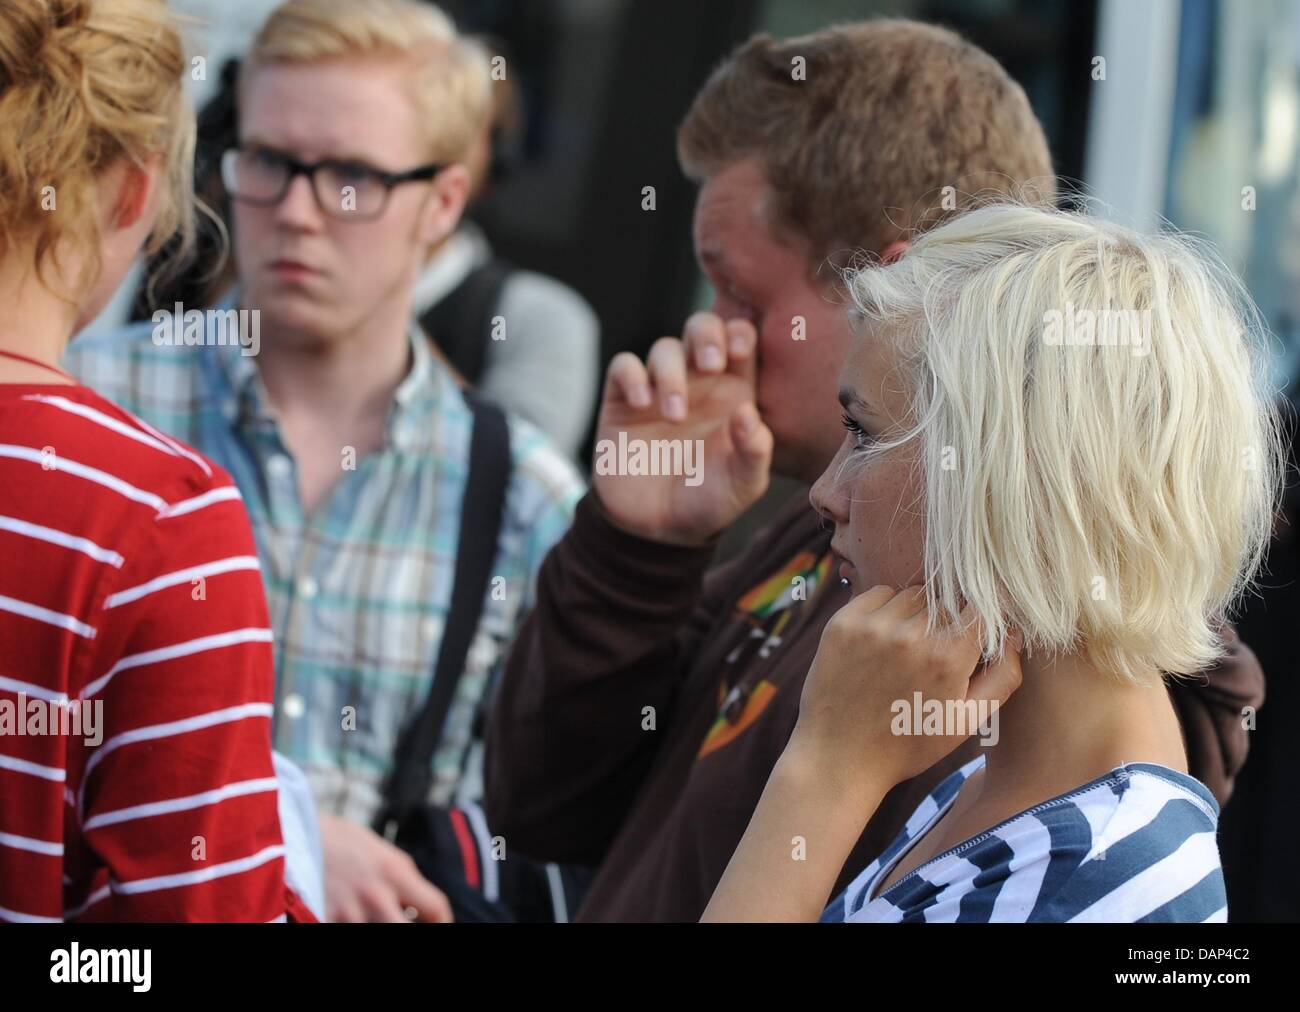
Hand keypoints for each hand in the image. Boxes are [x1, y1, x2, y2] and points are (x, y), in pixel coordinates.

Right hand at [318, 813, 453, 922]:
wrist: (286, 832)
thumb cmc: (335, 839)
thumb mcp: (378, 850)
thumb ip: (399, 877)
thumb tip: (415, 905)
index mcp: (395, 871)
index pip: (435, 906)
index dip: (443, 921)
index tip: (440, 924)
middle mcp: (376, 895)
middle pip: (407, 930)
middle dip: (409, 929)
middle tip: (405, 921)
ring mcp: (349, 912)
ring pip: (375, 932)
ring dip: (373, 924)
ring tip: (365, 913)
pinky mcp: (322, 919)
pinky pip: (344, 929)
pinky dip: (349, 924)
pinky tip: (345, 916)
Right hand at [593, 311, 773, 545]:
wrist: (658, 530)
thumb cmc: (709, 503)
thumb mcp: (744, 484)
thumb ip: (755, 450)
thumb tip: (748, 412)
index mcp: (733, 393)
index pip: (739, 340)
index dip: (739, 334)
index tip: (739, 354)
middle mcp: (697, 383)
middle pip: (701, 327)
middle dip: (706, 334)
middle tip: (710, 365)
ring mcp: (658, 389)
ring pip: (663, 348)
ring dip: (670, 374)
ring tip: (674, 416)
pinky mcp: (623, 401)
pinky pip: (623, 367)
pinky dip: (632, 376)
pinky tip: (642, 404)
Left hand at [790, 585, 1023, 799]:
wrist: (840, 757)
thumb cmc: (909, 744)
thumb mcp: (966, 722)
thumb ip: (1002, 677)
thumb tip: (1015, 634)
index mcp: (946, 658)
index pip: (981, 609)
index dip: (981, 621)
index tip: (974, 635)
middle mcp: (910, 635)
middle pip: (946, 602)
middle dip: (948, 622)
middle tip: (935, 654)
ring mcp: (872, 626)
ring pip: (913, 595)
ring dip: (917, 613)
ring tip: (908, 649)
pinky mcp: (842, 623)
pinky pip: (878, 594)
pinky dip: (886, 609)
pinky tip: (882, 641)